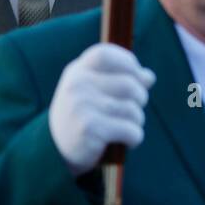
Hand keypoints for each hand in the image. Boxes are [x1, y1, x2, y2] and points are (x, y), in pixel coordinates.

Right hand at [48, 43, 154, 175]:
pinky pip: (130, 130)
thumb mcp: (94, 92)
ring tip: (129, 127)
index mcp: (77, 71)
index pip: (106, 54)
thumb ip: (119, 80)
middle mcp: (78, 84)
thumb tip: (149, 77)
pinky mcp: (89, 128)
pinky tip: (128, 141)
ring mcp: (82, 105)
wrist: (56, 150)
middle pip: (129, 84)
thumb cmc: (82, 116)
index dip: (128, 63)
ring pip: (132, 109)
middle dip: (140, 98)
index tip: (137, 77)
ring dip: (137, 121)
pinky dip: (135, 137)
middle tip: (134, 110)